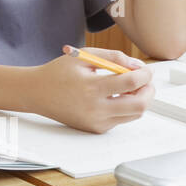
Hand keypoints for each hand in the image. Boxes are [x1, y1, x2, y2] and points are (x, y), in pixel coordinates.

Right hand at [28, 46, 154, 133]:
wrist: (36, 93)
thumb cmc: (58, 72)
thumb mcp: (84, 56)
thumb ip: (113, 57)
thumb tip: (137, 66)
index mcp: (91, 87)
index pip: (130, 82)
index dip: (144, 74)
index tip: (146, 70)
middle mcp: (95, 108)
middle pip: (139, 105)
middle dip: (149, 91)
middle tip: (146, 81)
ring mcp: (96, 121)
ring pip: (134, 114)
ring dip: (139, 100)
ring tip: (130, 88)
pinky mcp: (96, 128)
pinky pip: (121, 119)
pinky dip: (124, 107)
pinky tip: (114, 97)